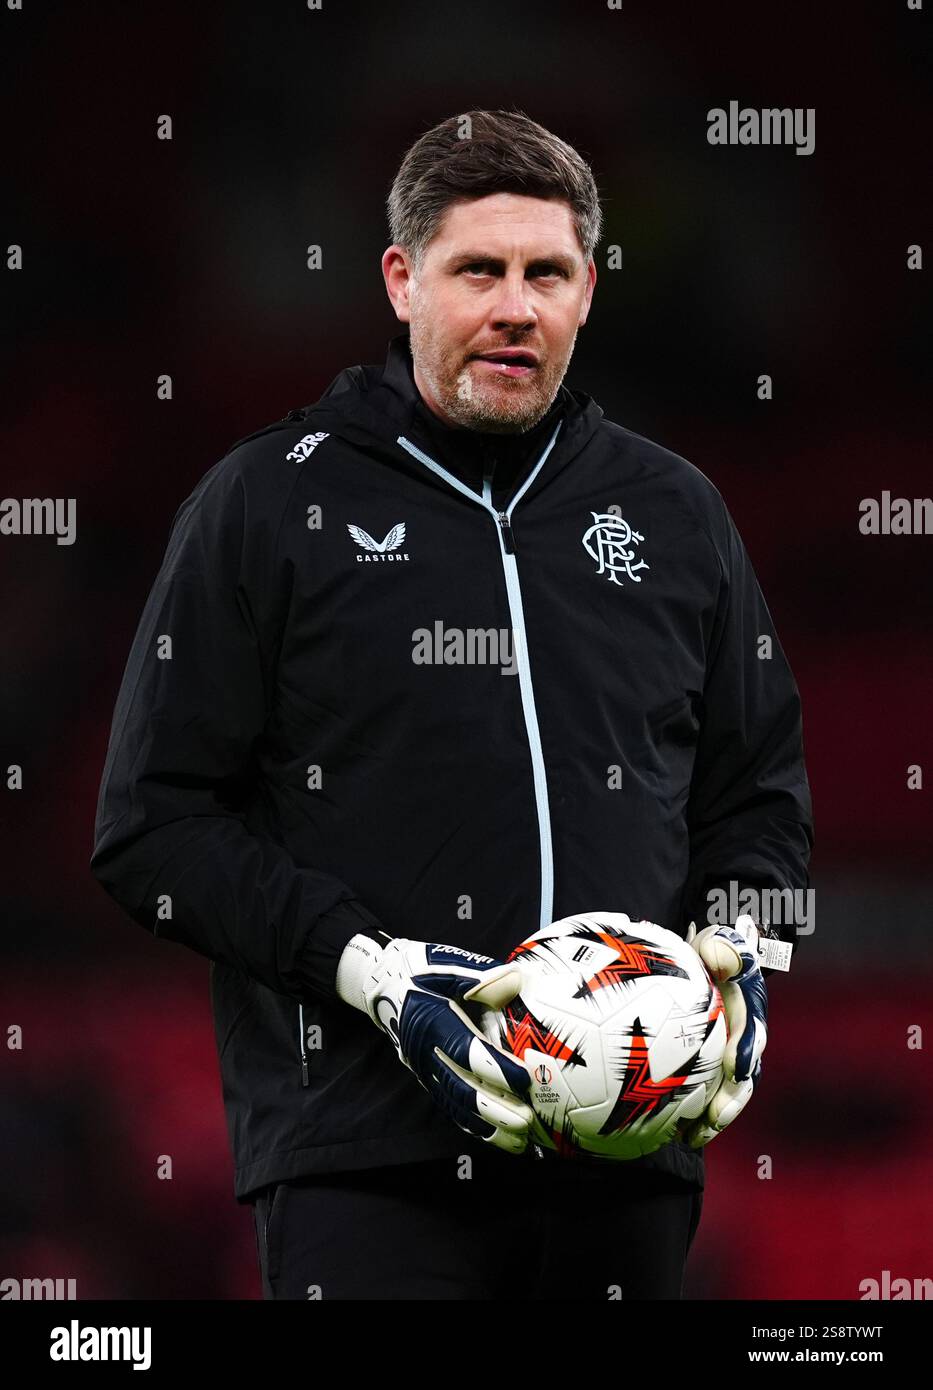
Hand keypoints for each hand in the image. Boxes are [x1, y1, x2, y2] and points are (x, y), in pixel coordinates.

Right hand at [358, 938, 535, 1154]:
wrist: (382, 985)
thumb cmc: (420, 971)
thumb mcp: (447, 965)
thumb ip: (480, 974)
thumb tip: (518, 980)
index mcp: (432, 1021)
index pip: (465, 1050)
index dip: (494, 1067)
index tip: (524, 1078)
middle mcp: (425, 1052)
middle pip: (460, 1087)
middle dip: (494, 1108)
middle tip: (527, 1119)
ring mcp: (424, 1069)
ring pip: (455, 1105)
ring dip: (487, 1126)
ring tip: (520, 1139)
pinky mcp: (427, 1078)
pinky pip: (450, 1107)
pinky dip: (473, 1127)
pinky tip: (499, 1138)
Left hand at [680, 914, 767, 1148]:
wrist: (703, 964)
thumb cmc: (709, 954)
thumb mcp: (716, 943)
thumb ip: (724, 947)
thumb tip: (726, 960)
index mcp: (748, 1012)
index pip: (751, 1034)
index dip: (745, 1053)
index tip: (735, 1069)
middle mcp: (744, 1040)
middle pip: (743, 1075)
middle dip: (732, 1099)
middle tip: (714, 1118)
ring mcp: (728, 1058)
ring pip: (726, 1094)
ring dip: (714, 1118)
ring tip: (693, 1137)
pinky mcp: (711, 1072)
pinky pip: (704, 1097)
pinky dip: (693, 1116)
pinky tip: (673, 1133)